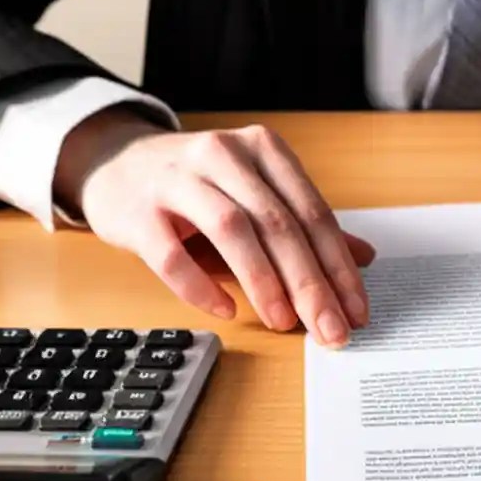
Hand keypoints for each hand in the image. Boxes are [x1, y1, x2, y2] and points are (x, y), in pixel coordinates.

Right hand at [55, 109, 374, 346]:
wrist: (115, 164)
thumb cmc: (197, 188)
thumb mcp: (255, 198)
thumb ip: (306, 227)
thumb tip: (364, 258)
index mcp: (263, 150)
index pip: (313, 212)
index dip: (339, 265)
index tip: (356, 310)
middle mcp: (224, 155)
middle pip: (279, 224)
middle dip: (310, 284)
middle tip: (330, 330)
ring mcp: (177, 179)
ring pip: (232, 230)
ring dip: (264, 282)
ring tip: (285, 322)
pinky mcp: (138, 210)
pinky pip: (171, 254)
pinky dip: (200, 286)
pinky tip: (225, 310)